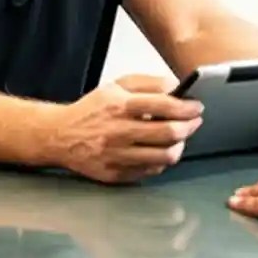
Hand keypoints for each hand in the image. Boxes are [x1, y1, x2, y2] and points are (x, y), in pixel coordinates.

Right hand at [49, 74, 203, 183]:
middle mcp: (119, 132)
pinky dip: (161, 161)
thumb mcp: (117, 86)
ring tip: (179, 138)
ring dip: (179, 146)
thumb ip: (148, 83)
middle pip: (169, 133)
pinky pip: (151, 171)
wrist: (60, 135)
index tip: (197, 107)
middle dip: (189, 127)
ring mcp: (117, 156)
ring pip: (164, 157)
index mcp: (120, 106)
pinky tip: (160, 151)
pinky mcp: (116, 174)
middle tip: (194, 122)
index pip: (164, 106)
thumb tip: (176, 87)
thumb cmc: (92, 109)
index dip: (187, 107)